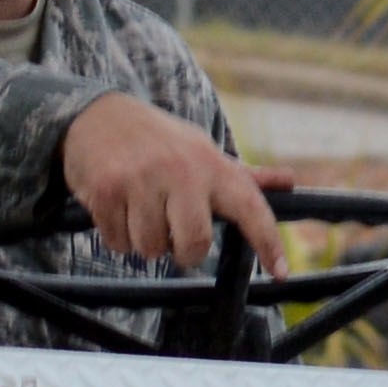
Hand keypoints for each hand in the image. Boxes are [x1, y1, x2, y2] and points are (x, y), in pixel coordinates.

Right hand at [58, 90, 288, 270]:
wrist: (98, 114)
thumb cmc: (160, 142)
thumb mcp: (202, 152)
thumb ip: (243, 176)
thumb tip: (288, 182)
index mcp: (211, 164)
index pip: (250, 206)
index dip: (267, 241)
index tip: (280, 272)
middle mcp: (180, 171)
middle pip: (193, 244)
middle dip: (183, 252)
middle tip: (174, 236)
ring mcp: (140, 180)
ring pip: (151, 249)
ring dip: (145, 242)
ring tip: (140, 212)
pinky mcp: (106, 192)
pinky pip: (118, 244)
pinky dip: (117, 237)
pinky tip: (118, 210)